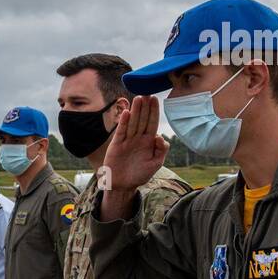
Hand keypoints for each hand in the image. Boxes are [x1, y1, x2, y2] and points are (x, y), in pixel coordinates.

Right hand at [99, 96, 169, 219]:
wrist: (123, 185)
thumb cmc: (140, 174)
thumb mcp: (156, 164)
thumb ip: (161, 150)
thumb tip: (160, 136)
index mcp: (148, 141)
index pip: (152, 123)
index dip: (153, 112)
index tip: (155, 99)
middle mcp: (138, 138)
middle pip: (142, 120)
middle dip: (144, 107)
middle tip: (146, 93)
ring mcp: (127, 140)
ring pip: (132, 123)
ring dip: (135, 111)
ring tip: (138, 98)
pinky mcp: (117, 144)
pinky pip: (121, 131)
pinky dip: (123, 122)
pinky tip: (126, 112)